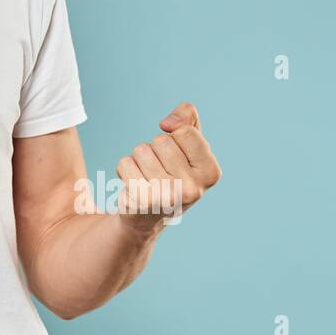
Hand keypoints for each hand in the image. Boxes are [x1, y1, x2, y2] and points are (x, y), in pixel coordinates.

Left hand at [115, 102, 221, 232]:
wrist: (149, 216)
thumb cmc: (171, 171)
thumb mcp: (188, 143)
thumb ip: (188, 118)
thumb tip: (167, 123)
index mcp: (210, 172)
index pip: (184, 131)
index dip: (174, 136)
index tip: (176, 156)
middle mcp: (193, 188)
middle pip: (161, 141)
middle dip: (155, 149)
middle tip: (159, 170)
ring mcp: (168, 197)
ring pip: (141, 150)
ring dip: (139, 159)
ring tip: (147, 178)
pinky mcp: (142, 201)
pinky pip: (124, 163)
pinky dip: (125, 169)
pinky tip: (134, 186)